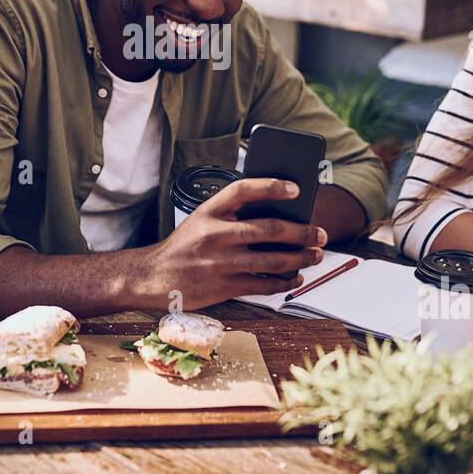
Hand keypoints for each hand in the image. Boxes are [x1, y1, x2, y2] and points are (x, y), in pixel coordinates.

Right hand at [142, 177, 325, 309]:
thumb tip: (280, 217)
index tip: (296, 189)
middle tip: (319, 234)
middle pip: (269, 229)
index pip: (244, 190)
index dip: (271, 186)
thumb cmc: (184, 246)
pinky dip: (285, 282)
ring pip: (273, 260)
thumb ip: (232, 215)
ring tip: (315, 255)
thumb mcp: (201, 220)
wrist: (153, 276)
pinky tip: (296, 277)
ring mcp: (220, 262)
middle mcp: (214, 234)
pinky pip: (264, 285)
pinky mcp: (224, 287)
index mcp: (209, 211)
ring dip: (301, 258)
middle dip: (302, 232)